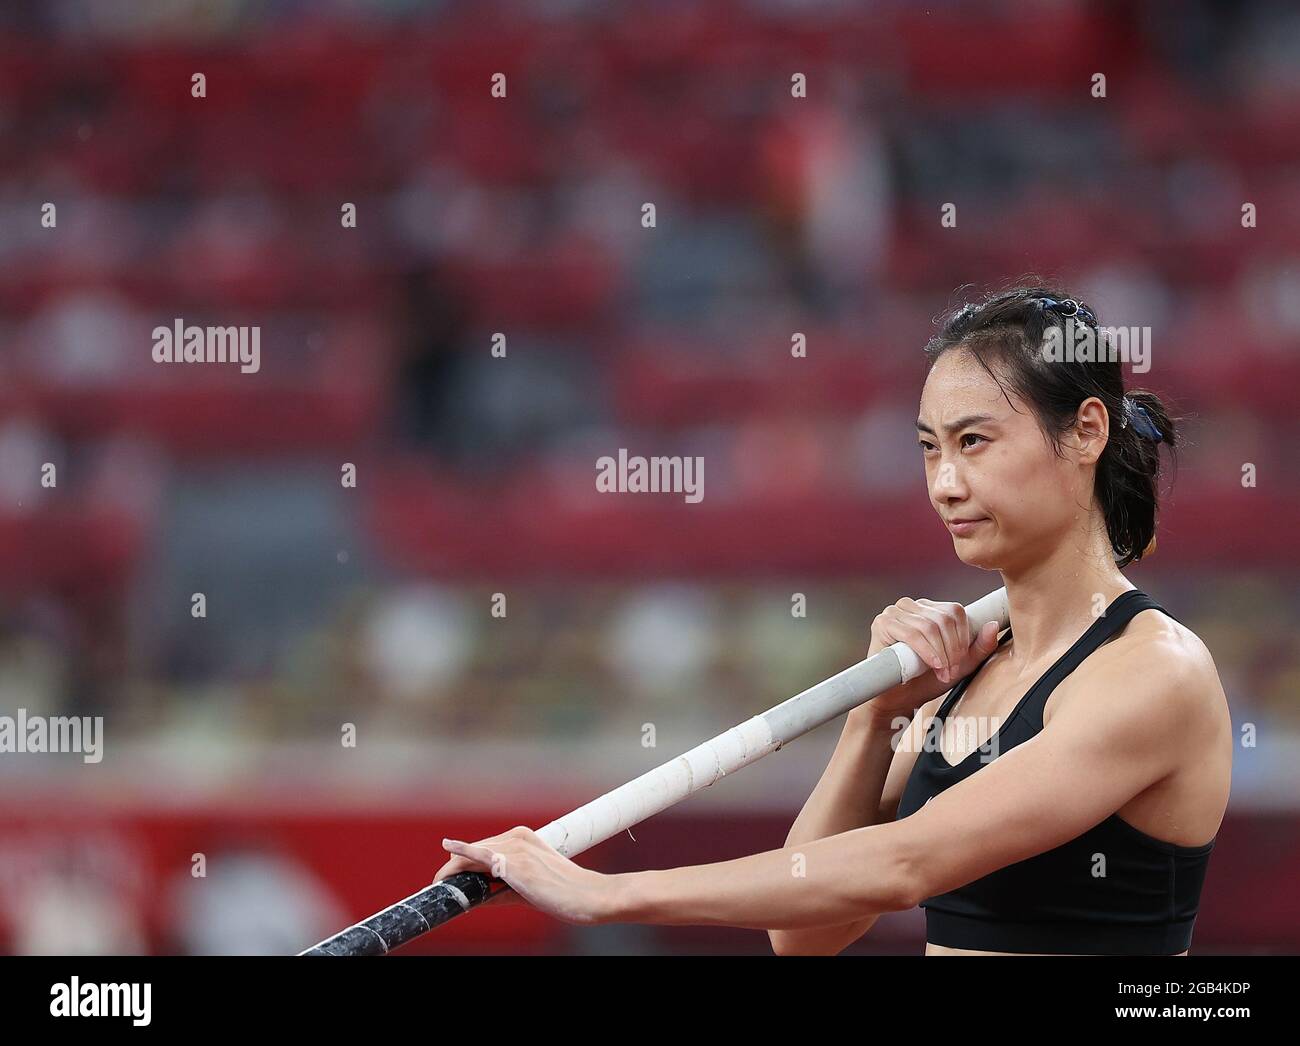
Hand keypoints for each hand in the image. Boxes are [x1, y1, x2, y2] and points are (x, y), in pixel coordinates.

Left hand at [436, 826, 614, 925]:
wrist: (589, 896)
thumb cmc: (566, 892)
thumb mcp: (529, 888)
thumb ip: (501, 890)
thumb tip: (475, 899)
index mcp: (523, 838)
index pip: (484, 850)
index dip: (464, 864)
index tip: (450, 878)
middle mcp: (517, 838)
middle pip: (474, 852)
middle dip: (454, 869)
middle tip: (438, 886)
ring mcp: (515, 848)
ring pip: (472, 856)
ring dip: (452, 871)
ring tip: (438, 885)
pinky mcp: (513, 862)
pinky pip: (480, 855)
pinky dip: (461, 853)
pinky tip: (447, 847)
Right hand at [862, 597, 1001, 721]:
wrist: (898, 698)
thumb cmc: (926, 680)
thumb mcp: (960, 665)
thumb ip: (979, 647)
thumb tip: (993, 625)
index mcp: (929, 609)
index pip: (954, 611)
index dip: (962, 637)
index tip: (961, 661)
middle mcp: (911, 606)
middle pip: (943, 618)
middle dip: (952, 649)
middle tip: (951, 671)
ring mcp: (895, 612)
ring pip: (929, 626)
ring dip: (941, 653)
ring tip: (942, 671)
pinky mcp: (882, 623)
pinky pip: (911, 633)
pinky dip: (926, 651)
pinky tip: (932, 664)